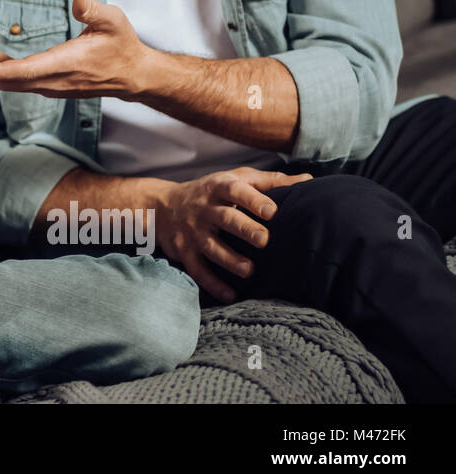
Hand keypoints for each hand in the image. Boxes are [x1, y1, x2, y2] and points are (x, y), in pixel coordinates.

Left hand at [0, 0, 147, 97]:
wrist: (132, 74)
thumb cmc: (122, 46)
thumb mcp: (114, 21)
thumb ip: (95, 11)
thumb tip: (78, 1)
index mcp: (64, 64)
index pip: (23, 72)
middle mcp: (52, 80)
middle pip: (6, 80)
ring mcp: (48, 84)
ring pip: (8, 79)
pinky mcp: (46, 82)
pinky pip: (15, 77)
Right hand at [155, 167, 313, 301]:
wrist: (162, 205)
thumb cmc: (211, 192)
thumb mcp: (236, 178)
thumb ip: (270, 180)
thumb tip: (310, 180)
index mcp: (218, 187)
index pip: (235, 191)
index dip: (252, 199)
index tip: (272, 211)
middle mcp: (204, 209)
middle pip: (224, 219)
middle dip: (243, 229)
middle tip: (264, 240)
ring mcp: (192, 231)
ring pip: (211, 246)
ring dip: (229, 259)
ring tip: (250, 271)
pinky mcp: (184, 251)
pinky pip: (197, 269)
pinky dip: (212, 283)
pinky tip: (231, 295)